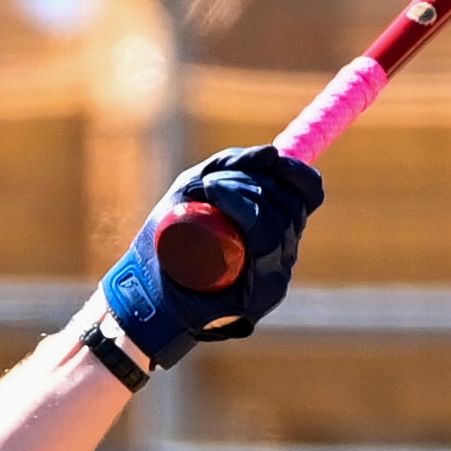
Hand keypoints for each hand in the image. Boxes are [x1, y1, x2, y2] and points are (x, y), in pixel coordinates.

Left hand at [88, 145, 323, 376]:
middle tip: (211, 180)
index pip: (309, 195)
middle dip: (253, 179)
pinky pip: (263, 244)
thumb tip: (270, 153)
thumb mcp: (194, 192)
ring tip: (207, 188)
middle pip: (290, 205)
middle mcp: (282, 256)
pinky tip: (217, 195)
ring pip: (277, 222)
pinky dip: (241, 210)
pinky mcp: (262, 294)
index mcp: (275, 231)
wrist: (142, 297)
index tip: (271, 155)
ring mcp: (275, 277)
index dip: (296, 170)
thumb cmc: (164, 247)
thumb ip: (227, 167)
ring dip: (241, 190)